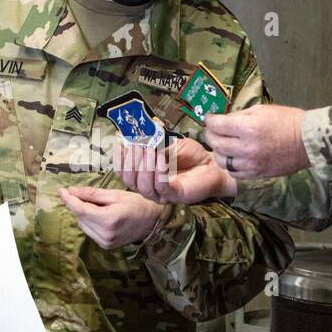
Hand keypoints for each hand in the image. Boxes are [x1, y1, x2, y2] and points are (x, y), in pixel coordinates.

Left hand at [59, 186, 167, 249]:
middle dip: (79, 204)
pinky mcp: (106, 245)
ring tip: (100, 206)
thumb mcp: (115, 194)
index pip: (80, 209)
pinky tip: (101, 216)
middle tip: (89, 195)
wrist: (153, 221)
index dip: (69, 199)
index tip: (61, 190)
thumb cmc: (136, 203)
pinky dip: (90, 222)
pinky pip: (90, 231)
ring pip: (82, 225)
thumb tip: (71, 191)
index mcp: (108, 219)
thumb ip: (92, 194)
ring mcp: (105, 242)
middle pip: (80, 217)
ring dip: (85, 214)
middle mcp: (105, 234)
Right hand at [112, 138, 235, 204]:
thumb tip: (136, 135)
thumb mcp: (169, 145)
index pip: (123, 172)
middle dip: (130, 161)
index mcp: (144, 175)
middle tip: (137, 145)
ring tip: (150, 151)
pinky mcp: (175, 196)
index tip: (120, 142)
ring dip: (144, 167)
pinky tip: (161, 160)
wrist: (213, 165)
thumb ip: (153, 143)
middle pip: (130, 180)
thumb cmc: (191, 155)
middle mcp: (150, 187)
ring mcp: (162, 194)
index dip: (119, 158)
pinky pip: (161, 188)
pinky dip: (158, 173)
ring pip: (143, 186)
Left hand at [204, 105, 308, 178]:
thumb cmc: (287, 121)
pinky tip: (233, 157)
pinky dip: (230, 165)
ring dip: (218, 151)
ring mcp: (251, 164)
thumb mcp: (262, 110)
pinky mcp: (256, 174)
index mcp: (249, 128)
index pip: (218, 125)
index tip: (209, 118)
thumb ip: (240, 115)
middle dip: (211, 135)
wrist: (307, 141)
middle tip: (213, 130)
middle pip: (216, 143)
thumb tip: (223, 119)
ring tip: (223, 145)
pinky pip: (234, 172)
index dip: (209, 120)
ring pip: (222, 161)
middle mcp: (247, 148)